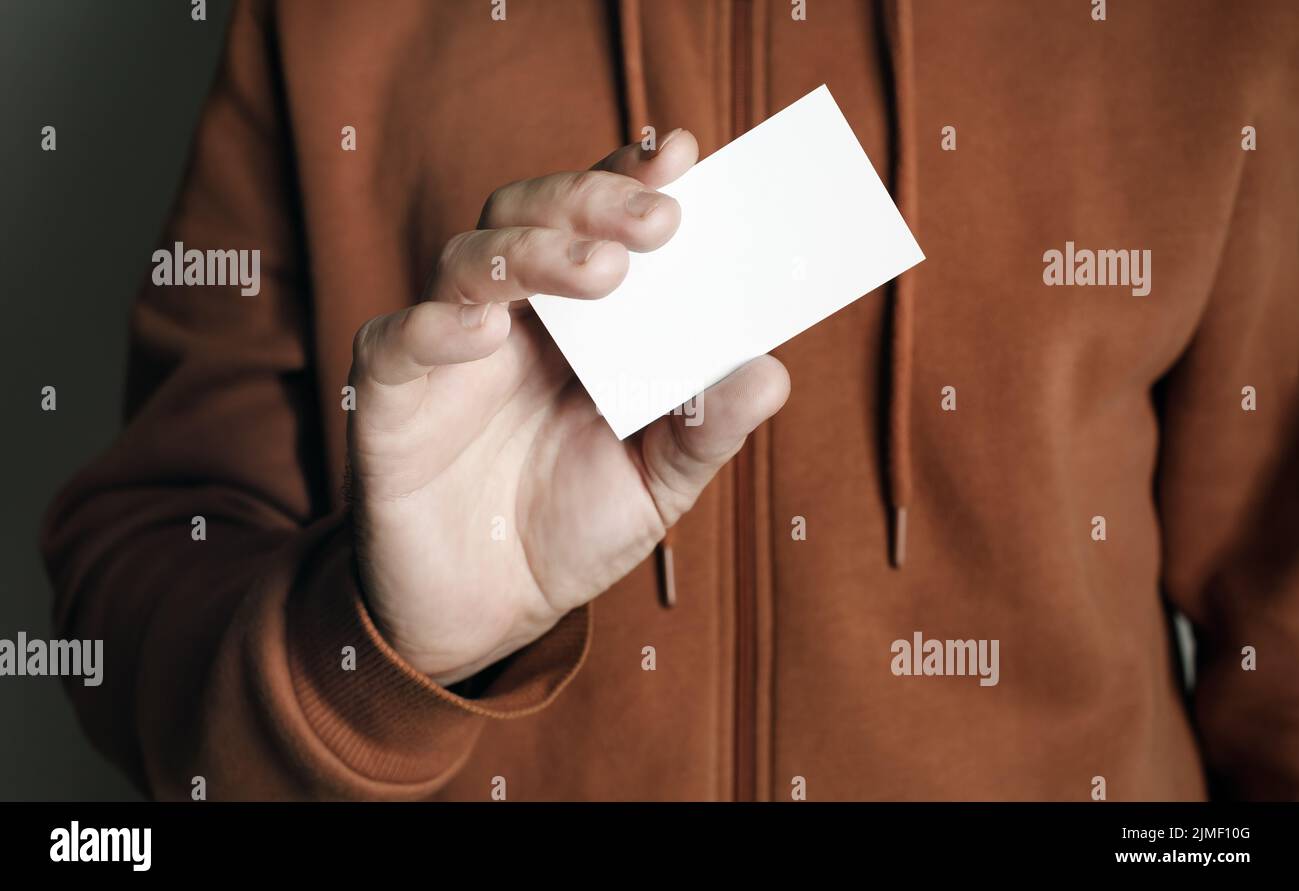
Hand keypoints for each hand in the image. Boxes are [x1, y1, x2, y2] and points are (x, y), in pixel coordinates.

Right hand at [347, 130, 789, 684]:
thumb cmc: (567, 530)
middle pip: (531, 216)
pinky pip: (399, 339)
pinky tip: (485, 333)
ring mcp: (448, 349)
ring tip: (602, 274)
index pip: (600, 227)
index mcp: (579, 323)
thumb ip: (705, 431)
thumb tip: (772, 372)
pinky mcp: (390, 393)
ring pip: (469, 259)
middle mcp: (513, 317)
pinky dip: (438, 326)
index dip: (632, 181)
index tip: (681, 154)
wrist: (482, 614)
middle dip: (592, 201)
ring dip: (534, 253)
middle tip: (658, 220)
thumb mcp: (655, 488)